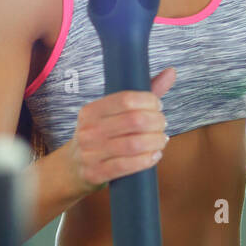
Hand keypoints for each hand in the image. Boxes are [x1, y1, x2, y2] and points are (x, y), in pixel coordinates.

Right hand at [63, 67, 175, 196]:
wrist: (74, 168)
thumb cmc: (100, 136)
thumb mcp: (112, 114)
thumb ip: (142, 94)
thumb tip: (171, 72)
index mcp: (91, 110)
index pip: (126, 99)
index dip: (149, 101)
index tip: (158, 107)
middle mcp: (88, 130)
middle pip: (134, 121)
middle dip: (157, 122)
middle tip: (162, 125)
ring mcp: (90, 153)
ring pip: (134, 144)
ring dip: (156, 141)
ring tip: (161, 140)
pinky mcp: (95, 173)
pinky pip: (127, 166)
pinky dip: (147, 160)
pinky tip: (155, 155)